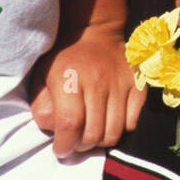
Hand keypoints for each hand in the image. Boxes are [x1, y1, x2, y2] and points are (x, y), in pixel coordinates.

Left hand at [29, 21, 144, 157]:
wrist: (94, 31)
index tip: (60, 149)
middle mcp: (97, 81)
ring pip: (114, 134)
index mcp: (70, 79)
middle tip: (75, 141)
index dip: (64, 145)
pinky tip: (108, 120)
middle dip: (81, 146)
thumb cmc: (63, 59)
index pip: (70, 124)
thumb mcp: (41, 78)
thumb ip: (42, 108)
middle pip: (93, 134)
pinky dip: (119, 128)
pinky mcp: (138, 86)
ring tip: (91, 132)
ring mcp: (121, 84)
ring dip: (100, 141)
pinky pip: (131, 123)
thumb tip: (55, 133)